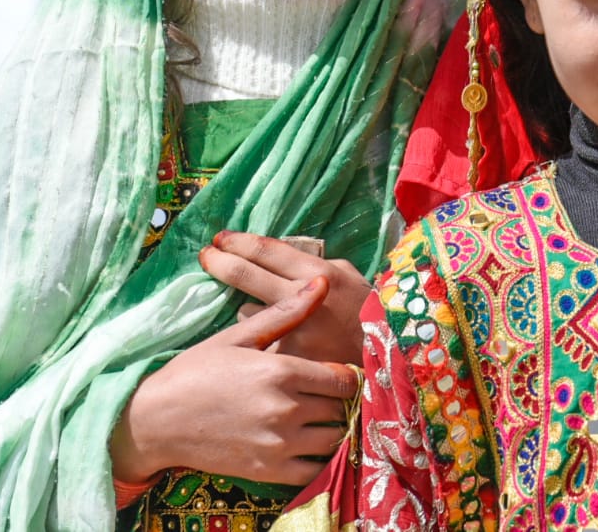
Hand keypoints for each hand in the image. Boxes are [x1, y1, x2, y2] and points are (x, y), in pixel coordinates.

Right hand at [110, 276, 359, 484]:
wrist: (155, 420)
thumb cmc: (196, 372)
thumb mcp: (238, 337)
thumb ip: (286, 313)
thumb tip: (321, 283)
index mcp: (282, 371)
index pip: (343, 378)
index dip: (347, 377)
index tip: (339, 376)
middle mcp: (286, 408)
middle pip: (341, 408)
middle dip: (342, 402)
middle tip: (333, 398)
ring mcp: (279, 443)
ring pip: (334, 438)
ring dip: (335, 429)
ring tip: (322, 420)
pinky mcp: (269, 471)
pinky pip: (315, 470)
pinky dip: (320, 460)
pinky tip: (309, 446)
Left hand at [200, 231, 371, 364]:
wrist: (391, 357)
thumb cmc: (370, 313)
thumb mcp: (350, 277)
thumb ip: (317, 266)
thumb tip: (283, 258)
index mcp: (320, 274)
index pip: (267, 251)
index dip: (238, 242)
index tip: (220, 239)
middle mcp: (303, 299)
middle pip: (246, 275)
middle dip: (220, 262)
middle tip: (206, 255)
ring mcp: (294, 331)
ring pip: (249, 311)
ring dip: (247, 306)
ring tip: (257, 310)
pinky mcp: (289, 359)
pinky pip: (262, 342)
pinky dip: (262, 338)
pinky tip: (266, 342)